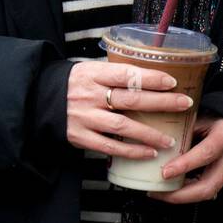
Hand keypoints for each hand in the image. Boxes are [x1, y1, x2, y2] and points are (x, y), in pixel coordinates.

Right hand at [64, 61, 194, 159]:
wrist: (38, 98)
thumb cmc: (73, 83)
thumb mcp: (89, 69)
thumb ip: (114, 74)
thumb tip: (150, 77)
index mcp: (94, 74)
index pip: (127, 74)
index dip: (150, 78)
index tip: (172, 82)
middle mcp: (90, 95)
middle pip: (131, 99)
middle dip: (161, 103)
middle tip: (184, 104)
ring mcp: (85, 117)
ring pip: (123, 126)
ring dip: (149, 134)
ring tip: (170, 139)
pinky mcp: (80, 137)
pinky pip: (110, 147)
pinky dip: (131, 151)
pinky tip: (148, 153)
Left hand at [146, 112, 222, 203]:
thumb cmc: (217, 116)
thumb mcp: (200, 116)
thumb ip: (183, 130)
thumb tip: (158, 143)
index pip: (205, 155)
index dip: (184, 166)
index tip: (164, 173)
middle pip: (207, 186)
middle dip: (180, 195)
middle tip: (158, 192)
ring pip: (207, 193)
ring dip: (182, 196)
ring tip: (161, 193)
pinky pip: (206, 190)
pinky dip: (188, 192)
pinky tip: (173, 189)